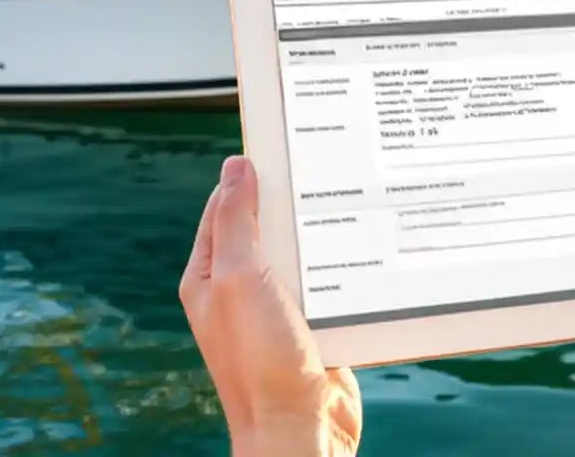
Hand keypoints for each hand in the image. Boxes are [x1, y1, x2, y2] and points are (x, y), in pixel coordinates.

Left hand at [179, 156, 361, 456]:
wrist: (300, 429)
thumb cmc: (261, 361)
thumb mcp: (239, 277)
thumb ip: (237, 220)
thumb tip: (236, 167)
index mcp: (209, 276)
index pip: (225, 208)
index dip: (250, 176)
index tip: (282, 146)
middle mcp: (240, 292)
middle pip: (268, 228)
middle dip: (293, 203)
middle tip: (324, 171)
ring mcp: (277, 311)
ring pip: (302, 255)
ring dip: (323, 237)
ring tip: (350, 206)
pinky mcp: (313, 328)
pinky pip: (329, 285)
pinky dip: (345, 269)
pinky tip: (365, 252)